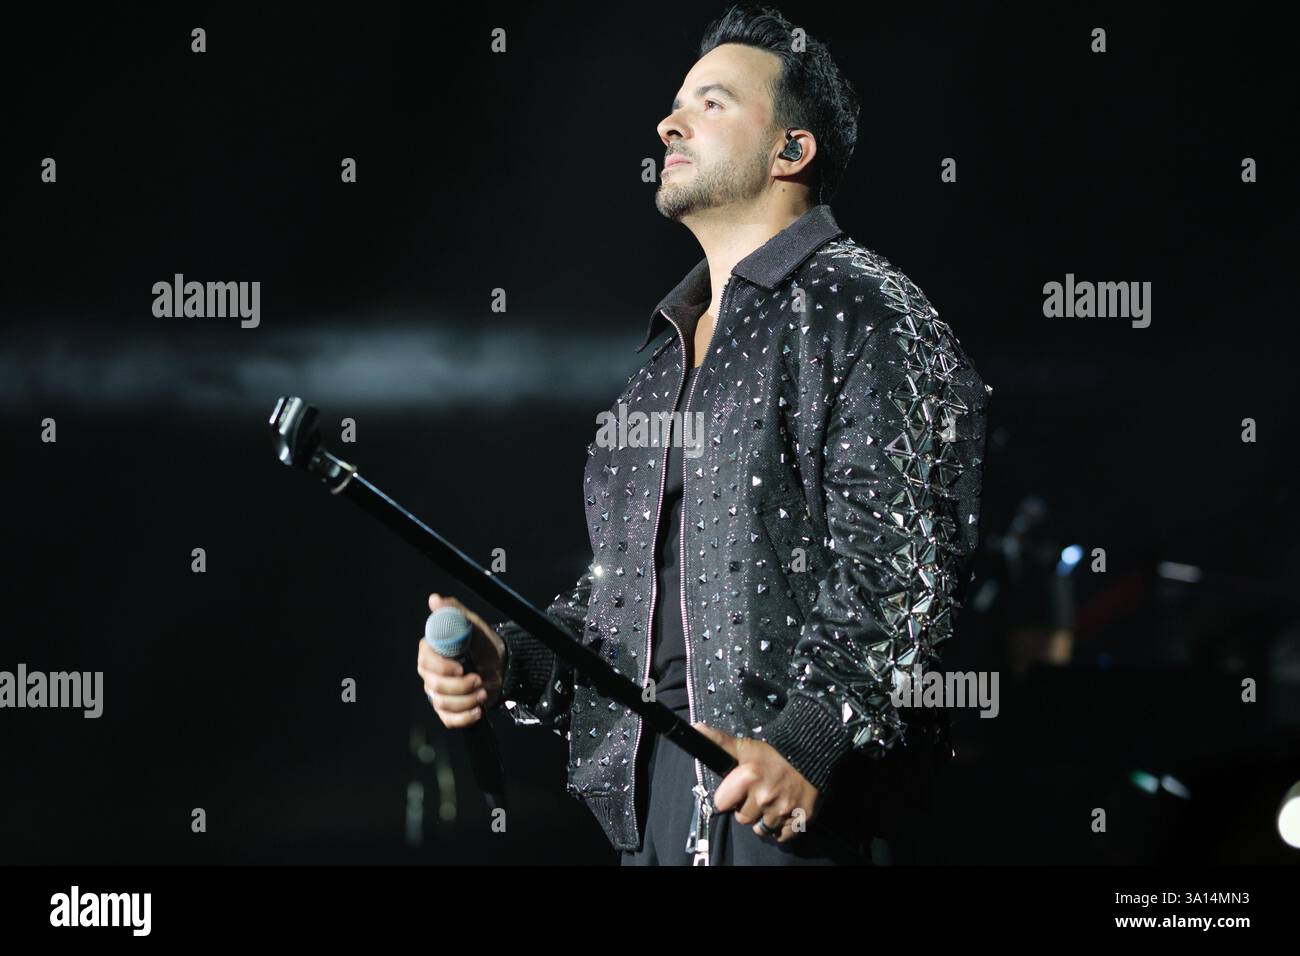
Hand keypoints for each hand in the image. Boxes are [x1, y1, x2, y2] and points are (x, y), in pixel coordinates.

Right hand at [417, 593, 505, 727]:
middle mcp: (431, 674)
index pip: (426, 662)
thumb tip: (435, 599)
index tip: (460, 668)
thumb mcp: (471, 624)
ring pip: (442, 703)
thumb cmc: (483, 643)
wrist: (502, 665)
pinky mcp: (449, 710)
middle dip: (459, 686)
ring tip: (483, 692)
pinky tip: (478, 710)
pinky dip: (465, 717)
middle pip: (434, 686)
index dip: (441, 668)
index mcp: (431, 653)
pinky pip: (449, 720)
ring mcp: (438, 693)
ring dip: (466, 700)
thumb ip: (453, 612)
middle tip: (478, 679)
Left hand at [693, 722, 822, 843]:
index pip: (721, 803)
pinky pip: (781, 835)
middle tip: (758, 794)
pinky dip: (782, 827)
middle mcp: (764, 796)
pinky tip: (784, 811)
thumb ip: (720, 741)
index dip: (729, 796)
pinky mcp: (799, 819)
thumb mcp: (746, 746)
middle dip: (747, 809)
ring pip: (762, 829)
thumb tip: (696, 728)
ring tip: (772, 801)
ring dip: (764, 818)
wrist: (813, 754)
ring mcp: (782, 810)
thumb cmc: (775, 752)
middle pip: (742, 819)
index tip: (738, 790)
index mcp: (748, 777)